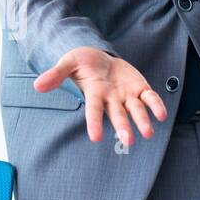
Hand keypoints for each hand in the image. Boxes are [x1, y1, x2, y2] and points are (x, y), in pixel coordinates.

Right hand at [33, 47, 167, 145]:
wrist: (100, 58)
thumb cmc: (82, 62)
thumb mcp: (68, 62)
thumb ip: (56, 74)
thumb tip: (36, 86)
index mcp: (94, 93)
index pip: (93, 110)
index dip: (94, 123)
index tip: (95, 138)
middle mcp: (111, 98)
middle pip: (117, 115)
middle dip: (123, 127)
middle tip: (128, 141)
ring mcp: (126, 95)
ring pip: (135, 110)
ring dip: (142, 121)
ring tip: (149, 133)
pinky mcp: (139, 88)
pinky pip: (149, 98)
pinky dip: (156, 106)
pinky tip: (162, 115)